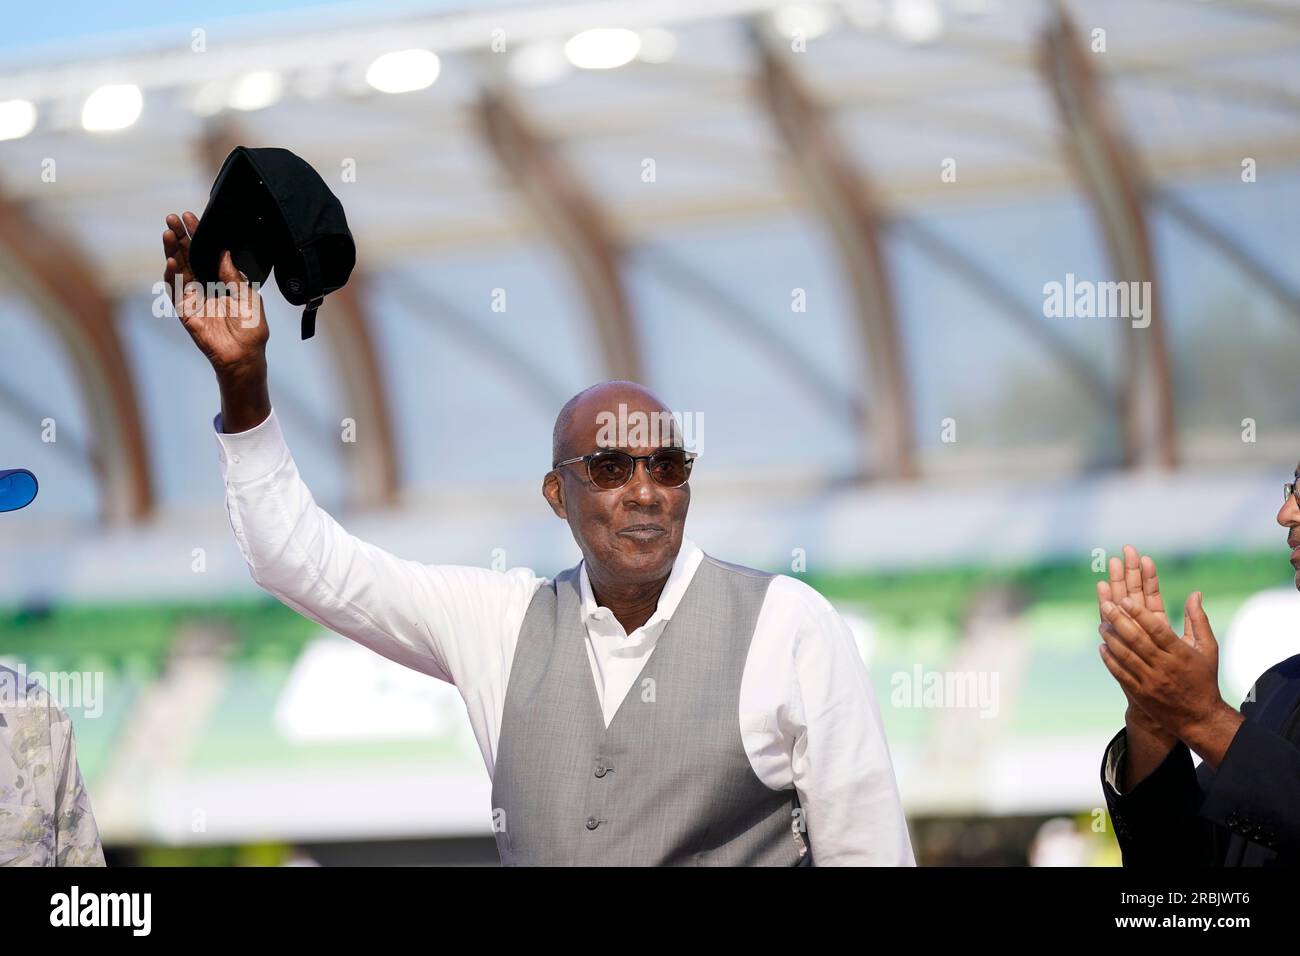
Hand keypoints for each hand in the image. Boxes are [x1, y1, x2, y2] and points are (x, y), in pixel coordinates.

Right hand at [162, 211, 267, 375]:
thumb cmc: (251, 330)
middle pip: (188, 257)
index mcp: (220, 282)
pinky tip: (172, 261)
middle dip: (180, 237)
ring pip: (178, 270)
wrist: (246, 356)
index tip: (191, 217)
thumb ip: (234, 276)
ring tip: (168, 232)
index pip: (205, 254)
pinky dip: (173, 276)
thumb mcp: (248, 297)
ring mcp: (192, 299)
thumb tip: (224, 253)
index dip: (197, 236)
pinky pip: (176, 291)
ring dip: (172, 251)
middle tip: (172, 217)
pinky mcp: (185, 312)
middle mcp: (204, 288)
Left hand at [1099, 591, 1243, 766]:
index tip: (1125, 599)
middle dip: (1120, 621)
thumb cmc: (1203, 678)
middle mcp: (1165, 667)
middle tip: (1106, 605)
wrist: (1199, 718)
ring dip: (1112, 639)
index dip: (1140, 614)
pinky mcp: (1141, 694)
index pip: (1158, 630)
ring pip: (1126, 656)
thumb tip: (1195, 592)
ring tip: (1102, 624)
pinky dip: (1110, 661)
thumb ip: (1198, 620)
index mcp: (1181, 654)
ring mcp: (1151, 681)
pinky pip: (1121, 674)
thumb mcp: (1207, 649)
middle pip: (1138, 641)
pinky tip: (1102, 647)